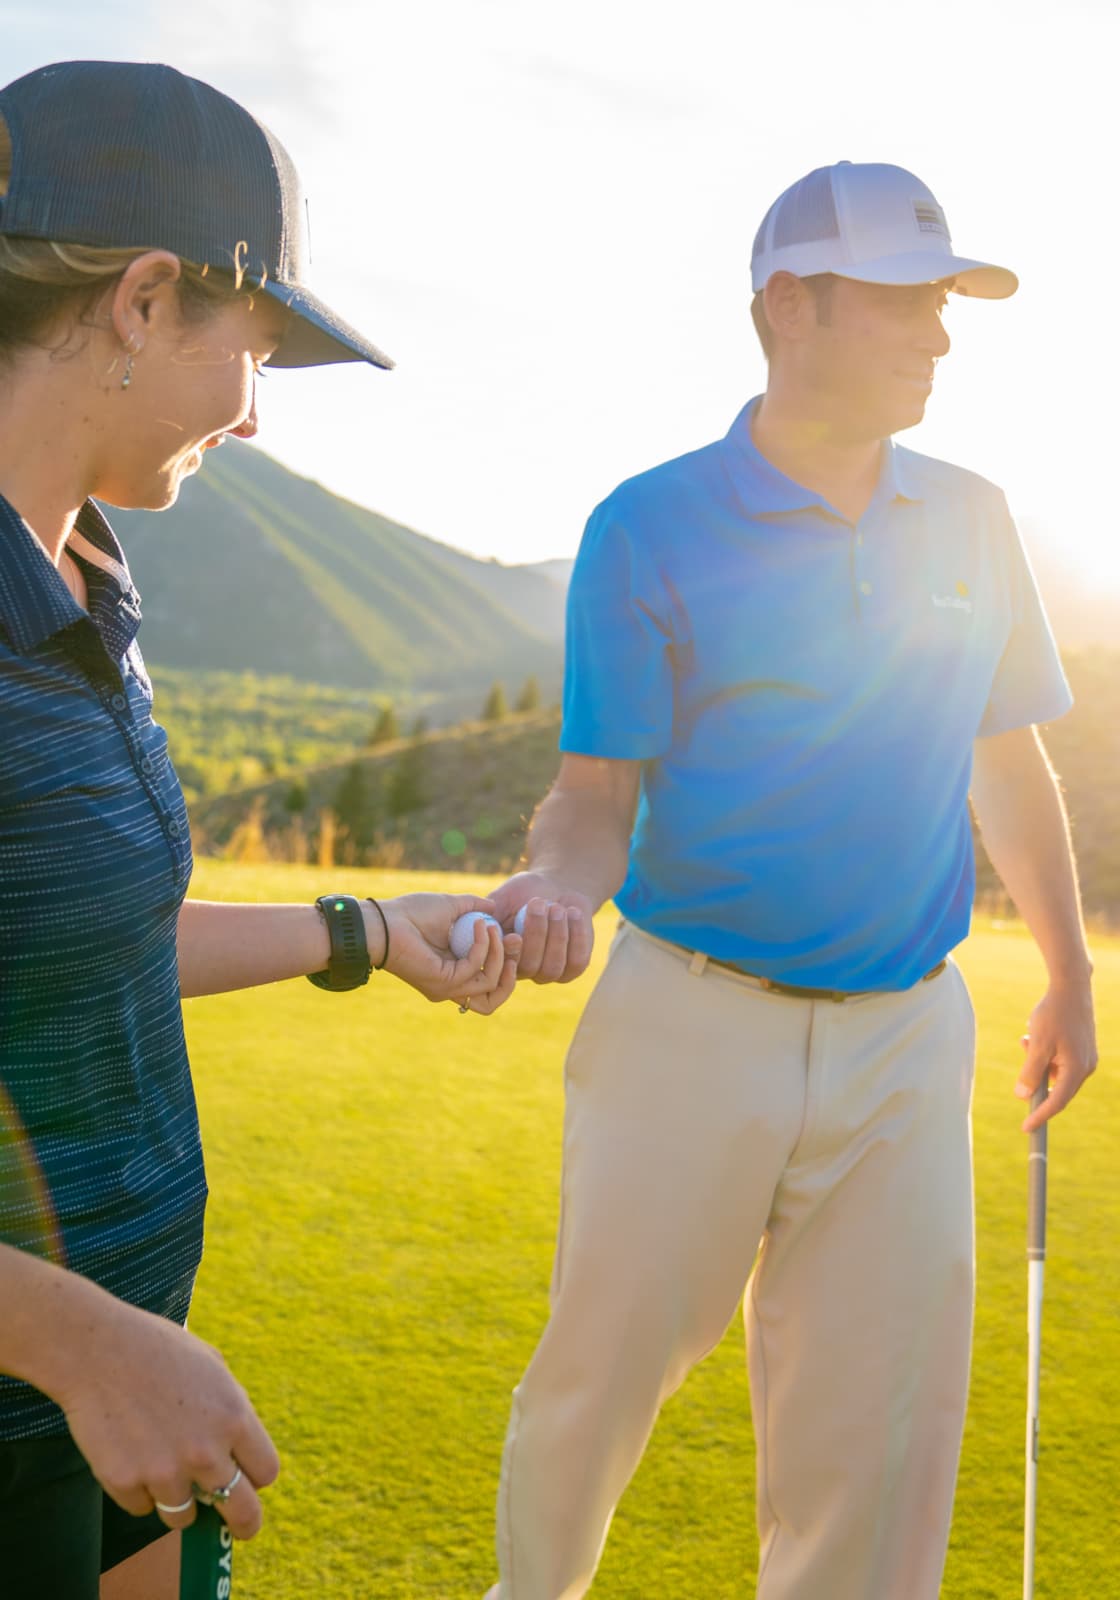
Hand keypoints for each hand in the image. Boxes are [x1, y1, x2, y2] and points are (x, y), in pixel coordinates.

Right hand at [57, 1296, 278, 1538]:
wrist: (98, 1350)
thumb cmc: (158, 1351)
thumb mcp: (212, 1367)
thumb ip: (230, 1411)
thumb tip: (239, 1452)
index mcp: (234, 1417)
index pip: (265, 1473)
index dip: (256, 1478)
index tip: (247, 1482)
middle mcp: (205, 1451)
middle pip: (242, 1512)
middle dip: (241, 1523)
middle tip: (235, 1526)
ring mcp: (164, 1471)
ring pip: (183, 1517)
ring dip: (177, 1500)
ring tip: (160, 1462)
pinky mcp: (126, 1482)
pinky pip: (141, 1506)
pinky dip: (137, 1489)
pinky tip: (129, 1451)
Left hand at [373, 893, 519, 1008]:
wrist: (385, 921)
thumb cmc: (411, 913)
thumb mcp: (452, 907)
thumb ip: (474, 907)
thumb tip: (494, 906)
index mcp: (454, 970)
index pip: (490, 982)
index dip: (507, 962)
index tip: (513, 936)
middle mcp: (452, 985)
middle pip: (495, 996)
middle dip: (511, 969)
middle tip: (514, 941)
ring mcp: (448, 987)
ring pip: (490, 982)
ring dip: (498, 952)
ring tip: (492, 927)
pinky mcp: (443, 983)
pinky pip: (475, 968)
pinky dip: (483, 945)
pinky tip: (480, 925)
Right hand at [487, 871, 594, 983]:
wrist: (556, 888)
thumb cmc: (524, 892)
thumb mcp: (504, 898)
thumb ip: (490, 913)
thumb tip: (481, 925)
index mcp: (501, 956)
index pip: (502, 964)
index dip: (509, 954)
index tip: (514, 936)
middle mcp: (524, 970)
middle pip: (530, 966)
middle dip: (536, 935)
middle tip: (538, 904)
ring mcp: (550, 972)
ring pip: (553, 967)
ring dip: (557, 936)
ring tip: (556, 907)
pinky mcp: (574, 968)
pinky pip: (577, 961)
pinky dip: (576, 936)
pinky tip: (573, 913)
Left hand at [1015, 978, 1097, 1130]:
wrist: (1071, 987)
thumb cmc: (1053, 1014)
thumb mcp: (1038, 1043)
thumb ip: (1030, 1071)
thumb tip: (1023, 1095)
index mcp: (1077, 1069)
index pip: (1057, 1102)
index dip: (1040, 1116)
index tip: (1025, 1128)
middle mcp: (1085, 1067)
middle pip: (1057, 1088)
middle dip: (1035, 1082)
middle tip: (1020, 1077)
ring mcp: (1085, 1057)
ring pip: (1055, 1072)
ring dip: (1036, 1064)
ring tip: (1026, 1040)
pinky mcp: (1080, 1048)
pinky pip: (1059, 1060)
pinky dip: (1044, 1054)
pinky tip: (1032, 1036)